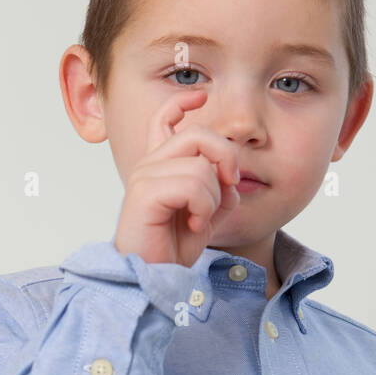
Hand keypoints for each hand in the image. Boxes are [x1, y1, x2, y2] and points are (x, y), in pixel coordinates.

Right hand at [114, 89, 241, 265]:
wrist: (152, 279)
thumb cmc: (173, 249)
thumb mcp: (206, 213)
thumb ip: (220, 188)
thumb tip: (231, 175)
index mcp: (160, 166)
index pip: (164, 118)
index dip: (183, 102)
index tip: (200, 95)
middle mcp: (149, 165)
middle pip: (198, 135)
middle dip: (226, 159)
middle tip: (228, 188)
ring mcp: (144, 177)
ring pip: (200, 165)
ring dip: (212, 198)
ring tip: (199, 220)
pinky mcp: (144, 194)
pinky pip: (192, 183)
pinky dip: (203, 207)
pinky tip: (193, 225)